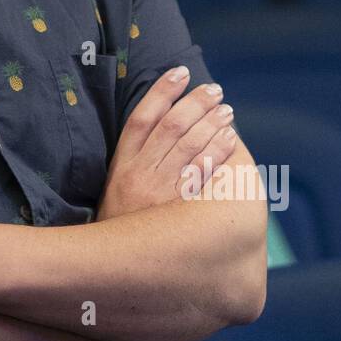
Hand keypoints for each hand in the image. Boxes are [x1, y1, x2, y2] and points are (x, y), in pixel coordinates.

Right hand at [96, 68, 235, 220]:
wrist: (112, 269)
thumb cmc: (120, 226)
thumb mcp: (116, 189)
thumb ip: (134, 161)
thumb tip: (163, 127)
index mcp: (121, 165)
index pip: (141, 117)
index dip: (161, 91)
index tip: (180, 72)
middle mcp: (139, 174)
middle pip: (171, 126)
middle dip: (195, 103)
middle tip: (214, 91)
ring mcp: (159, 192)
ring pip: (188, 145)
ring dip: (211, 123)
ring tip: (226, 111)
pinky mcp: (178, 211)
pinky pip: (201, 174)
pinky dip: (216, 153)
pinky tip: (229, 140)